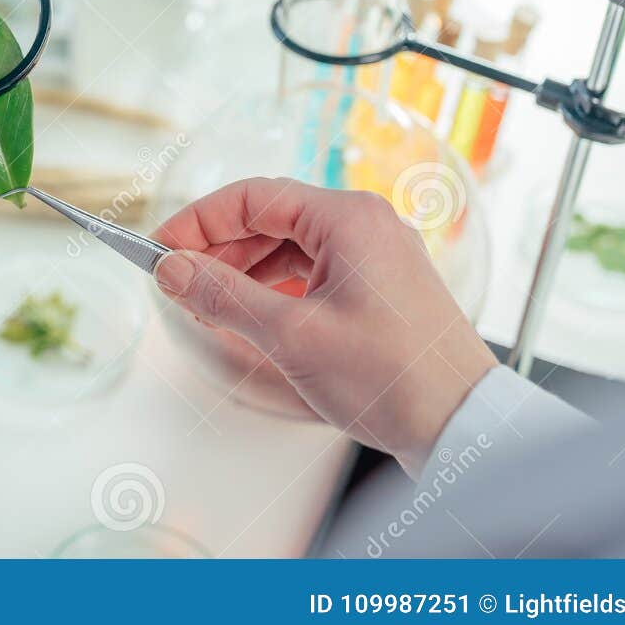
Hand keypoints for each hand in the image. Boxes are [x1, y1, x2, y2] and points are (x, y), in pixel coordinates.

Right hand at [152, 177, 494, 475]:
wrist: (463, 426)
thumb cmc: (394, 379)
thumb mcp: (291, 336)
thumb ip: (223, 296)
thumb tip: (173, 270)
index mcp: (349, 218)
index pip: (252, 198)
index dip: (198, 222)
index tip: (161, 250)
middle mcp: (366, 226)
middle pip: (270, 220)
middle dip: (218, 251)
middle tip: (178, 284)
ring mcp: (378, 257)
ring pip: (290, 248)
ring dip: (244, 273)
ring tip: (208, 306)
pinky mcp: (382, 288)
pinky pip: (314, 272)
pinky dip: (276, 290)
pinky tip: (253, 318)